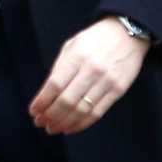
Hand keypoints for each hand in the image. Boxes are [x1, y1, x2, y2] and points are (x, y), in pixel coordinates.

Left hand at [29, 19, 148, 136]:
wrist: (128, 33)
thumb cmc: (95, 40)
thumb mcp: (73, 46)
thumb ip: (59, 69)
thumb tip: (45, 96)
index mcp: (77, 56)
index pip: (55, 85)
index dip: (42, 102)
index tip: (34, 111)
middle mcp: (92, 70)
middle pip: (67, 101)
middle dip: (50, 116)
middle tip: (41, 122)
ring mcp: (106, 81)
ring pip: (81, 111)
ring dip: (64, 123)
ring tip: (53, 128)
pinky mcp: (118, 91)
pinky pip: (97, 113)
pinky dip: (81, 124)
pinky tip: (70, 127)